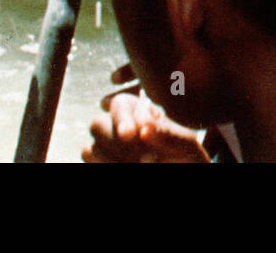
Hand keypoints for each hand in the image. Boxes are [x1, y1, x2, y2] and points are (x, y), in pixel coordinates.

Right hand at [83, 92, 208, 162]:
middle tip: (145, 157)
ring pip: (90, 148)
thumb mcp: (186, 146)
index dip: (121, 118)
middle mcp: (117, 127)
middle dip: (114, 142)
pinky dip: (104, 166)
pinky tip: (123, 168)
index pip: (119, 104)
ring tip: (143, 165)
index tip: (130, 135)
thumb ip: (167, 135)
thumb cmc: (186, 159)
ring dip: (112, 160)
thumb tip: (143, 128)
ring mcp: (107, 148)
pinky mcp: (101, 163)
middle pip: (97, 124)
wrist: (181, 171)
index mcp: (139, 112)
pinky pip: (89, 161)